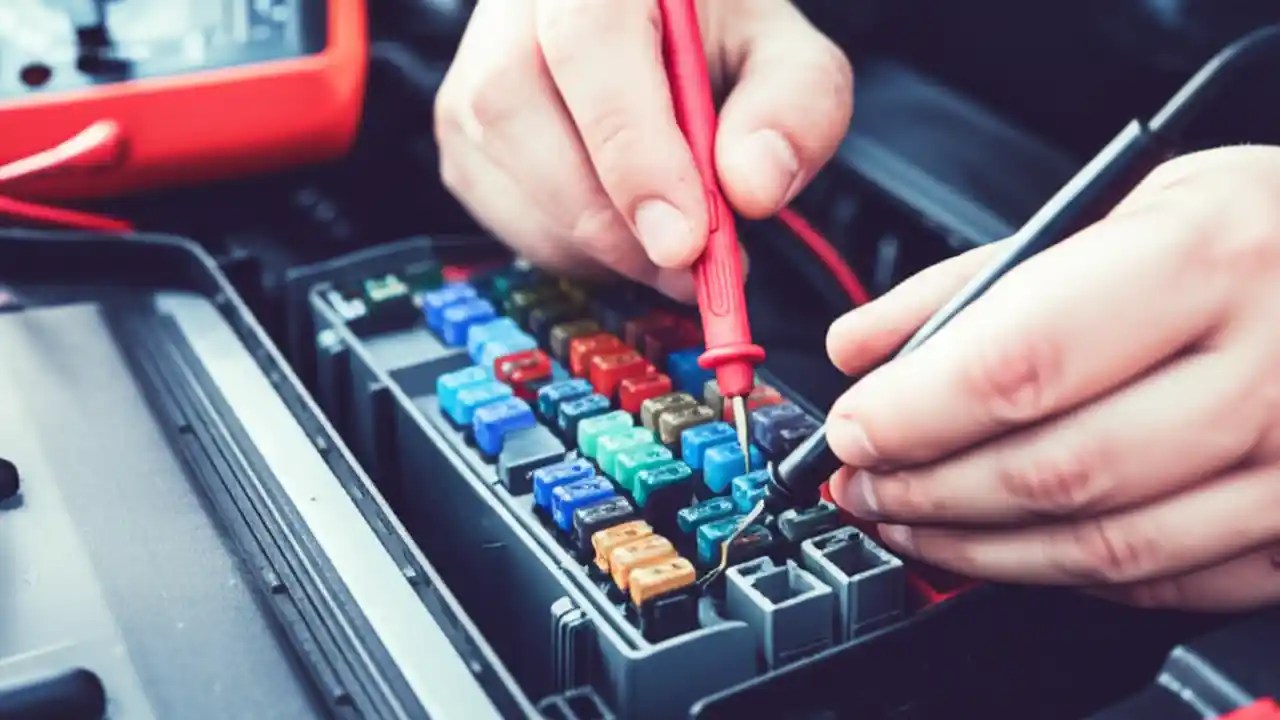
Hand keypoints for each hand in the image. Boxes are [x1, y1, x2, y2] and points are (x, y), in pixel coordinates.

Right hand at [434, 0, 852, 300]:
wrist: (660, 34)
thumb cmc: (714, 41)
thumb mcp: (785, 56)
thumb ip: (795, 107)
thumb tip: (752, 186)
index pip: (588, 42)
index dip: (632, 149)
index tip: (685, 240)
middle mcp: (514, 5)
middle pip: (518, 110)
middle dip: (610, 219)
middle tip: (691, 268)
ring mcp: (472, 69)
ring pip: (502, 174)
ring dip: (595, 244)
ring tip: (669, 251)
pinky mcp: (462, 135)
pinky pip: (500, 214)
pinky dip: (570, 249)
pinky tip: (623, 237)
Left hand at [824, 146, 1279, 611]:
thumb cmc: (1258, 232)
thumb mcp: (1124, 204)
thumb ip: (978, 279)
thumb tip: (863, 347)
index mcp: (1209, 256)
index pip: (1021, 361)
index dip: (912, 413)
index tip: (852, 428)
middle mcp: (1267, 366)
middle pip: (1052, 469)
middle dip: (926, 490)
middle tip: (863, 483)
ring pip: (1102, 546)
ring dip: (977, 547)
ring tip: (909, 521)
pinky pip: (1162, 581)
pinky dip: (1064, 572)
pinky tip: (1010, 545)